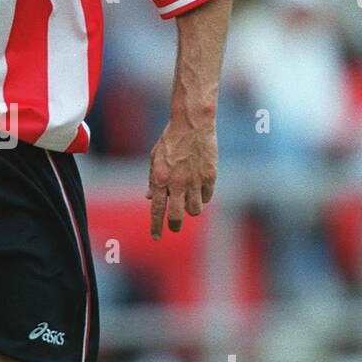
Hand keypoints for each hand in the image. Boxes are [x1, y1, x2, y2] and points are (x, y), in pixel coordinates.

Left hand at [146, 119, 216, 239]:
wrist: (192, 124)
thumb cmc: (170, 140)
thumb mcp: (155, 159)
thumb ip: (153, 181)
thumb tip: (151, 199)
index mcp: (160, 179)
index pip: (157, 211)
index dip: (156, 227)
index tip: (156, 237)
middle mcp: (177, 183)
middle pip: (176, 216)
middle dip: (174, 226)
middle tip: (174, 228)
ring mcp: (194, 181)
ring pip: (195, 210)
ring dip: (190, 210)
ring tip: (188, 202)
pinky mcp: (210, 177)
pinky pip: (207, 197)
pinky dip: (202, 197)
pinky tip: (199, 190)